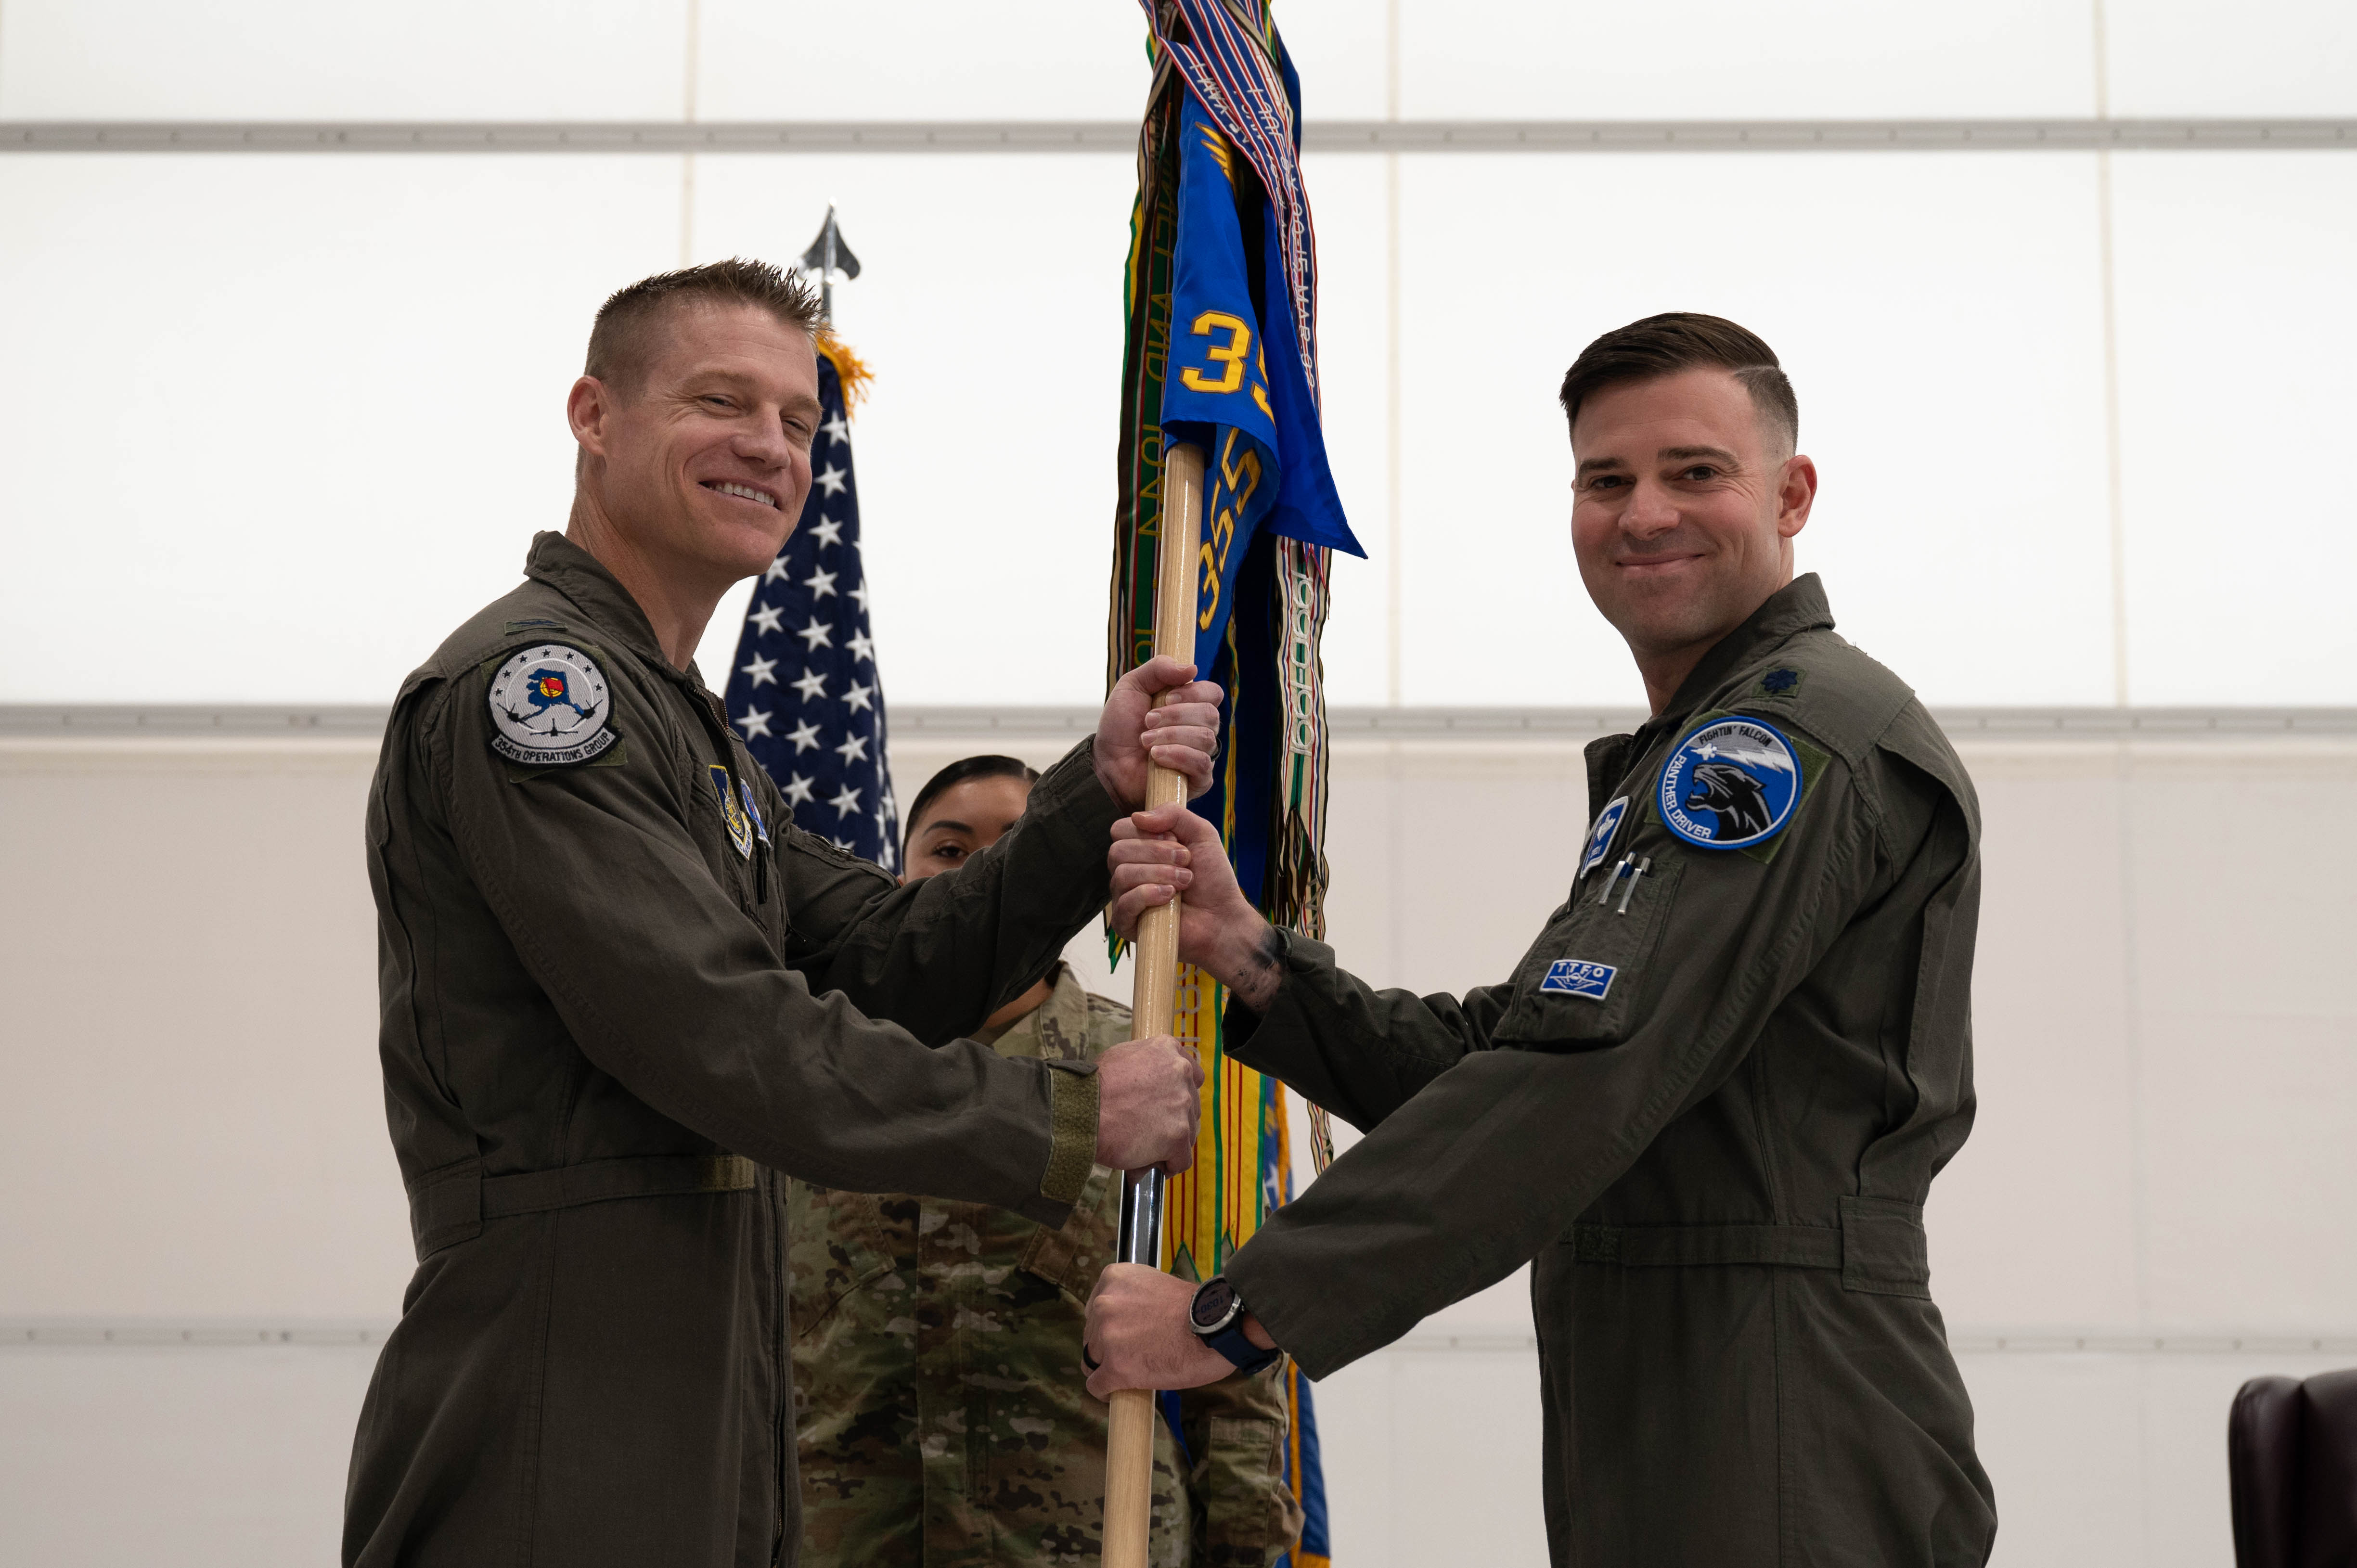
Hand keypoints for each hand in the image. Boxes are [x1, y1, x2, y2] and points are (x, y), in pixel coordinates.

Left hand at [1082, 1264, 1238, 1398]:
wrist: (1215, 1326)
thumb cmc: (1195, 1308)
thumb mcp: (1155, 1285)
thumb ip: (1132, 1299)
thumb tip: (1125, 1322)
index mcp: (1113, 1278)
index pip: (1095, 1310)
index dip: (1109, 1327)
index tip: (1124, 1335)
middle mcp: (1103, 1304)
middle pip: (1092, 1336)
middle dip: (1109, 1347)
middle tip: (1136, 1354)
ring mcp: (1107, 1337)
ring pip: (1092, 1362)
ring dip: (1109, 1368)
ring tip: (1133, 1373)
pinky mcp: (1115, 1368)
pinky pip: (1096, 1386)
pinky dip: (1106, 1392)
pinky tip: (1120, 1392)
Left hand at [1093, 656, 1223, 808]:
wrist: (1107, 763)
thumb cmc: (1121, 726)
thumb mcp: (1132, 686)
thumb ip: (1159, 669)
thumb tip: (1192, 668)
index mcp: (1190, 705)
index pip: (1212, 693)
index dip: (1193, 693)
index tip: (1166, 698)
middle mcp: (1200, 728)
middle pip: (1210, 714)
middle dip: (1175, 716)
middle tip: (1147, 721)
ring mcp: (1202, 754)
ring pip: (1205, 738)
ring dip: (1171, 736)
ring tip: (1145, 741)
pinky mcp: (1199, 779)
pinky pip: (1202, 764)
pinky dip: (1178, 756)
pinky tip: (1156, 757)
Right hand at [1093, 1036, 1203, 1172]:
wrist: (1083, 1111)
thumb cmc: (1094, 1087)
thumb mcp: (1121, 1056)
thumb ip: (1146, 1063)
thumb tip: (1152, 1078)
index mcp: (1168, 1051)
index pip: (1192, 1075)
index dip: (1179, 1093)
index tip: (1167, 1104)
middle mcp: (1180, 1073)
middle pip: (1191, 1105)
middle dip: (1174, 1118)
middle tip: (1149, 1127)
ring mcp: (1182, 1104)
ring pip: (1189, 1132)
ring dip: (1171, 1141)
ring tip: (1146, 1146)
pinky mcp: (1178, 1135)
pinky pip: (1182, 1158)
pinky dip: (1169, 1164)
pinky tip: (1152, 1163)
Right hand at [1109, 805, 1283, 1012]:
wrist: (1223, 917)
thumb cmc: (1212, 878)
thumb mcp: (1201, 833)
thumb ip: (1174, 814)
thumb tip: (1137, 816)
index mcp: (1139, 849)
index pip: (1119, 829)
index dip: (1146, 832)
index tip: (1176, 839)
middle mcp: (1127, 872)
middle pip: (1117, 851)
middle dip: (1156, 853)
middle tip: (1186, 862)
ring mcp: (1124, 898)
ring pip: (1121, 875)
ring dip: (1159, 874)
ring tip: (1185, 882)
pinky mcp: (1127, 923)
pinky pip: (1123, 903)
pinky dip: (1148, 896)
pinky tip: (1169, 898)